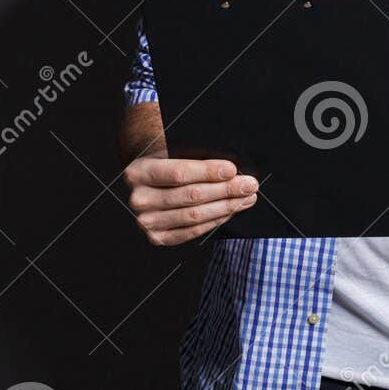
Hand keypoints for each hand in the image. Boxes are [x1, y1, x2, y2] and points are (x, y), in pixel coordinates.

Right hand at [123, 151, 259, 245]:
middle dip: (225, 190)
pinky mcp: (157, 237)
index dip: (208, 172)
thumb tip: (232, 170)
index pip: (179, 173)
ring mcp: (146, 222)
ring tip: (247, 198)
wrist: (146, 181)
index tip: (233, 169)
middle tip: (249, 184)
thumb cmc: (166, 162)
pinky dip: (215, 220)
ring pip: (194, 215)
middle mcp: (139, 199)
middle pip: (190, 196)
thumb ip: (198, 158)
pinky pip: (192, 231)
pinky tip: (231, 210)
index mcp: (138, 172)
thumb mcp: (174, 152)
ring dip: (226, 207)